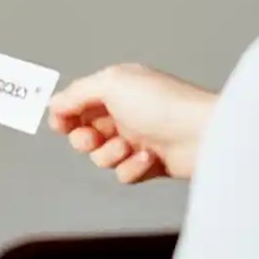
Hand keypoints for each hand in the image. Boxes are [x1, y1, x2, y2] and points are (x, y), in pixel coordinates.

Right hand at [48, 64, 215, 181]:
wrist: (204, 134)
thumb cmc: (163, 103)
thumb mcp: (112, 84)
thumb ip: (78, 93)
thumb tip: (54, 102)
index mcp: (117, 88)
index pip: (79, 103)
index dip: (66, 115)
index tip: (60, 124)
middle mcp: (126, 113)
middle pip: (85, 133)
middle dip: (84, 139)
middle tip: (94, 138)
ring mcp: (138, 139)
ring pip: (102, 157)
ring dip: (111, 154)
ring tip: (131, 147)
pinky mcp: (150, 164)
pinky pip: (124, 174)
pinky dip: (133, 168)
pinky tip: (150, 158)